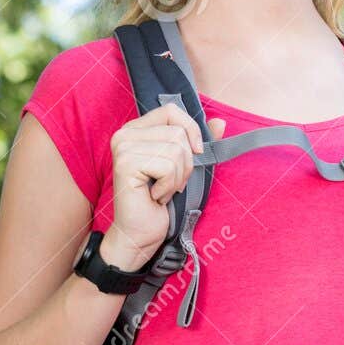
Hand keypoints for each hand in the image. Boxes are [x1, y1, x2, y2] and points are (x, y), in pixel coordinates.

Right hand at [108, 105, 225, 263]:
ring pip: (175, 150)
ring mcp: (123, 147)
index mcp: (137, 129)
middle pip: (177, 133)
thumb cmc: (160, 202)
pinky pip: (167, 166)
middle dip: (185, 164)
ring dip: (177, 178)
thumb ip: (197, 142)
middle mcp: (125, 134)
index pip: (171, 111)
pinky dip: (169, 186)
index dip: (191, 130)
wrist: (140, 233)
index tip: (196, 153)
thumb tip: (220, 122)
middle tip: (171, 184)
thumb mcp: (183, 167)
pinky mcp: (125, 163)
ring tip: (162, 191)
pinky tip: (155, 197)